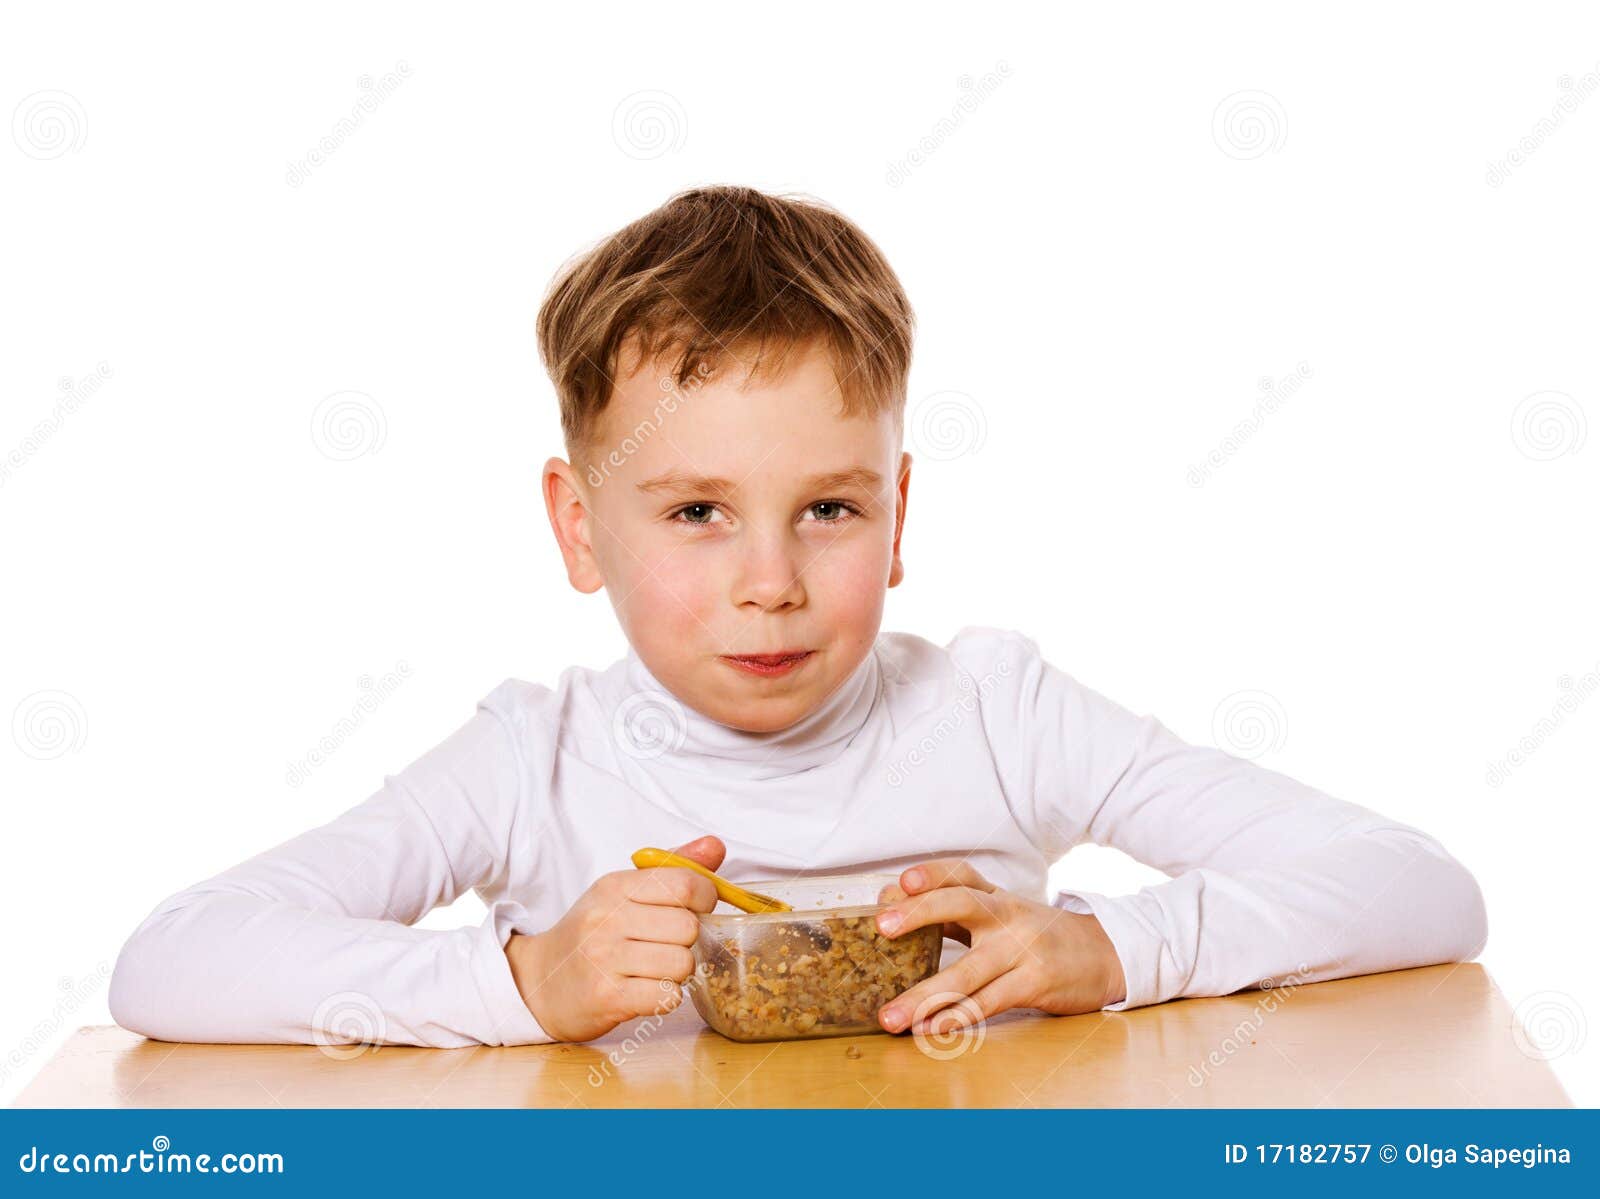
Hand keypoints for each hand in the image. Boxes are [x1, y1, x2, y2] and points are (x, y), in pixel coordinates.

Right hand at [505, 835, 723, 1041]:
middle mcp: (607, 918)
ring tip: (655, 969)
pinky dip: (665, 997)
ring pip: (682, 964)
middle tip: (667, 945)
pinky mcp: (607, 997)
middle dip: (688, 941)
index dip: (705, 899)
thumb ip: (672, 869)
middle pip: (688, 927)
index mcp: (615, 886)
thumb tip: (716, 846)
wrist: (539, 982)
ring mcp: (604, 959)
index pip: (685, 884)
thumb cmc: (591, 935)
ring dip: (678, 972)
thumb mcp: (623, 892)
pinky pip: (667, 997)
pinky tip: (646, 991)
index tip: (695, 910)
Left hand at [872, 859, 1125, 1034]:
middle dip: (919, 912)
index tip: (900, 882)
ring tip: (890, 1016)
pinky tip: (930, 1028)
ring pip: (967, 970)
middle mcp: (1008, 915)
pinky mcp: (1036, 983)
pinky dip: (956, 1016)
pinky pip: (988, 1001)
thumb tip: (896, 906)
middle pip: (961, 903)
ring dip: (924, 995)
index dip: (930, 874)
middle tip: (882, 926)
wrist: (1106, 955)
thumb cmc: (1040, 936)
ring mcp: (1023, 949)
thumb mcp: (1003, 916)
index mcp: (996, 896)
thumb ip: (957, 915)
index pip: (960, 874)